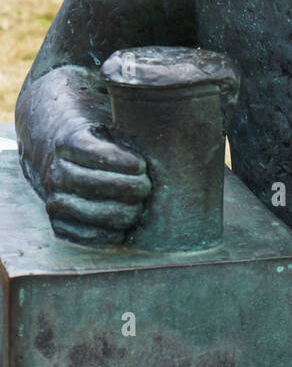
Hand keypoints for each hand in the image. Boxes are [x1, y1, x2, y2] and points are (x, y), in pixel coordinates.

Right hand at [45, 121, 150, 245]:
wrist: (75, 165)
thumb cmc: (108, 146)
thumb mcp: (115, 130)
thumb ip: (131, 131)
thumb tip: (162, 132)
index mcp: (67, 143)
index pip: (93, 152)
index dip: (120, 161)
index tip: (141, 165)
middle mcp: (56, 173)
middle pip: (92, 184)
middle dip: (126, 188)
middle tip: (146, 188)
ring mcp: (55, 200)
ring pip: (89, 212)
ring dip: (120, 213)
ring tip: (139, 208)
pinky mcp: (59, 225)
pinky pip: (83, 236)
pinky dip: (107, 236)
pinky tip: (125, 229)